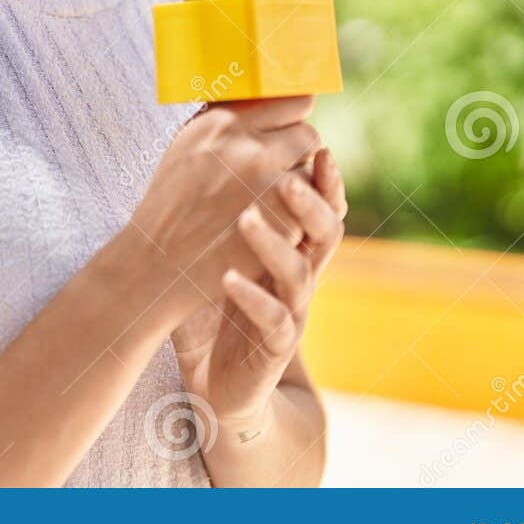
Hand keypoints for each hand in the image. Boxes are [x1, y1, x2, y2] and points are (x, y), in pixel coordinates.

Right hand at [124, 96, 320, 319]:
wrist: (155, 266)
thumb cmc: (172, 209)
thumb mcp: (188, 149)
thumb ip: (228, 128)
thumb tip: (271, 105)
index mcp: (221, 122)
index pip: (291, 102)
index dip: (291, 125)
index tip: (285, 141)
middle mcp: (245, 144)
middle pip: (308, 136)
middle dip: (298, 159)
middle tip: (275, 183)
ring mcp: (266, 180)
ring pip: (313, 176)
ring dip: (299, 194)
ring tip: (266, 210)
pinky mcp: (282, 217)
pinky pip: (311, 213)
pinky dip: (293, 225)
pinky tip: (264, 235)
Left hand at [172, 146, 346, 433]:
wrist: (218, 381)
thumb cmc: (217, 307)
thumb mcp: (218, 252)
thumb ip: (217, 208)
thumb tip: (197, 143)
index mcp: (290, 248)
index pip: (319, 207)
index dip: (325, 180)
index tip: (318, 146)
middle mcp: (298, 276)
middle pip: (326, 233)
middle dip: (313, 203)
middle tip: (289, 177)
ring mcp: (290, 311)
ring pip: (299, 274)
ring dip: (274, 243)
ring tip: (246, 218)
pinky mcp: (274, 347)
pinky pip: (272, 320)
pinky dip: (252, 297)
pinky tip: (228, 279)